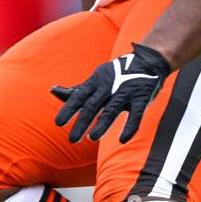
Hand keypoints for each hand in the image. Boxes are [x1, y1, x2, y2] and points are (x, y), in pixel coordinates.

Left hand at [51, 42, 171, 143]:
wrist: (147, 62)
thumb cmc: (116, 74)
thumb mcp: (95, 79)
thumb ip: (76, 89)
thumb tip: (53, 91)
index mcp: (96, 82)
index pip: (79, 96)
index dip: (69, 109)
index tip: (58, 123)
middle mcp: (109, 86)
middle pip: (93, 105)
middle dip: (82, 122)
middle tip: (72, 139)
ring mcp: (126, 91)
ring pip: (112, 110)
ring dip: (102, 124)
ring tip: (92, 138)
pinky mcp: (141, 97)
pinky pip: (136, 114)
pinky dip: (130, 127)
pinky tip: (123, 140)